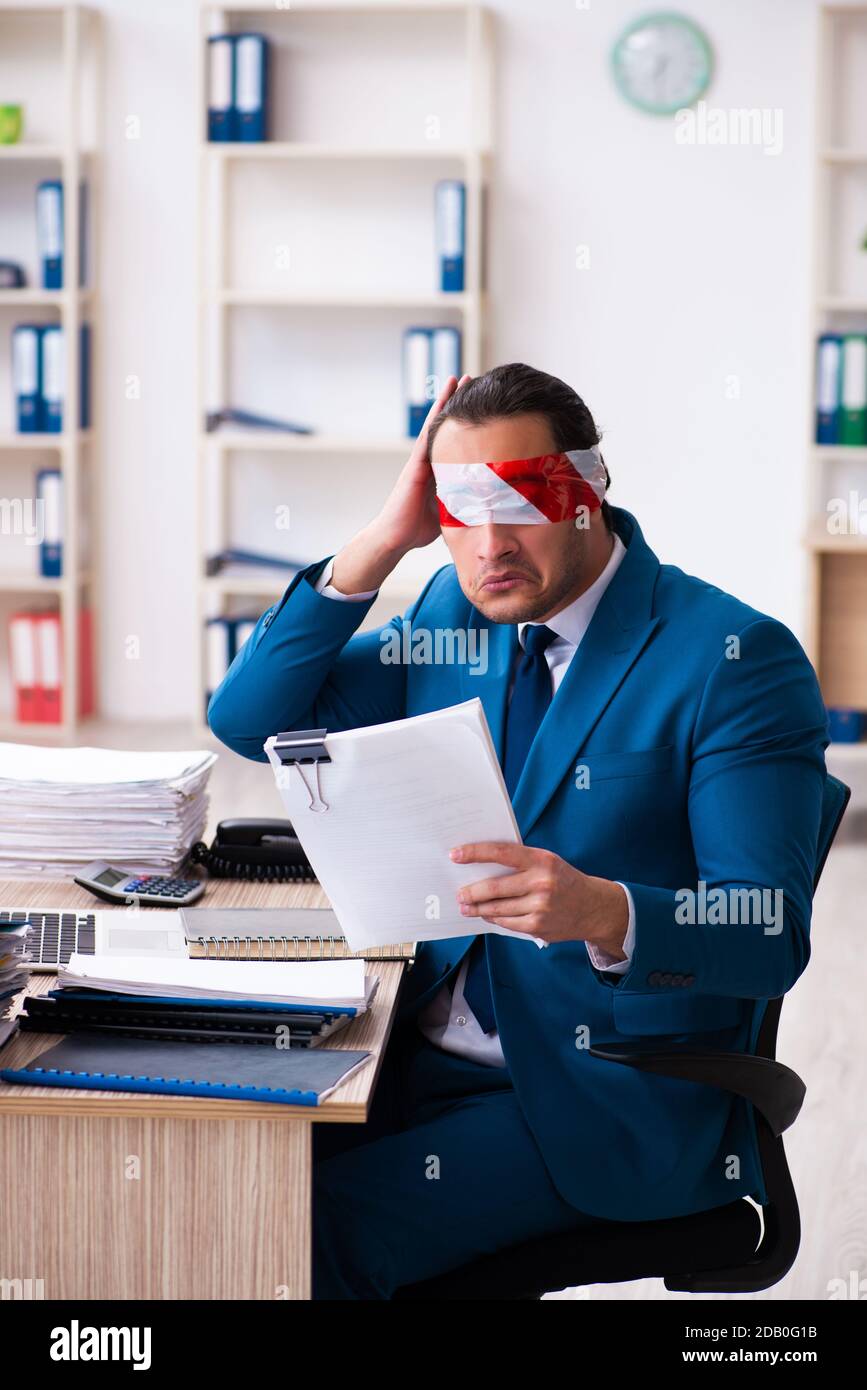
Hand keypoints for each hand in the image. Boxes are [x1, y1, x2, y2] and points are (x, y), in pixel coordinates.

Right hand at [376, 372, 472, 552]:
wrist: (395, 538)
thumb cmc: (418, 528)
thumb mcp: (449, 511)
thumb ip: (462, 500)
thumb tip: (488, 502)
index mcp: (438, 470)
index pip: (455, 440)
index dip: (466, 422)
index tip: (480, 403)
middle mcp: (428, 461)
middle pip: (445, 425)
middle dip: (457, 402)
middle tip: (471, 378)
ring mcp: (419, 462)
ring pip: (435, 425)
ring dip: (445, 402)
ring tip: (457, 380)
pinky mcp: (414, 467)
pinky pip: (427, 439)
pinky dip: (435, 420)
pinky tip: (442, 404)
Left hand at [450, 842, 628, 955]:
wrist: (593, 907)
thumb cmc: (563, 880)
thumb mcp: (547, 862)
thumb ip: (519, 862)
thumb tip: (480, 866)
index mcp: (542, 860)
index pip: (501, 852)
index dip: (475, 853)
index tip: (455, 855)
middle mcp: (541, 883)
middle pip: (494, 887)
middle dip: (471, 891)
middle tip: (458, 892)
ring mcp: (539, 907)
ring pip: (497, 908)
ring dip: (477, 908)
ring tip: (465, 906)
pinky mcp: (538, 926)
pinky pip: (506, 922)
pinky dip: (493, 918)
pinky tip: (485, 915)